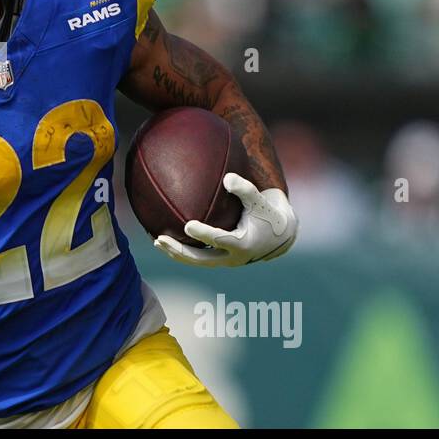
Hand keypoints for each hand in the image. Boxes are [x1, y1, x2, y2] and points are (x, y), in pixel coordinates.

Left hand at [153, 173, 297, 267]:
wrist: (281, 234)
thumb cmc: (268, 212)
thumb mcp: (261, 200)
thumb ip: (245, 189)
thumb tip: (226, 177)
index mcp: (243, 244)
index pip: (220, 240)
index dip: (204, 234)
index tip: (188, 224)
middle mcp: (232, 258)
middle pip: (202, 259)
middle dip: (180, 251)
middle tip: (161, 239)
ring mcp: (225, 261)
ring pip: (196, 261)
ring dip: (176, 253)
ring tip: (157, 241)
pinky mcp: (220, 259)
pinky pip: (198, 257)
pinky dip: (182, 251)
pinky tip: (164, 239)